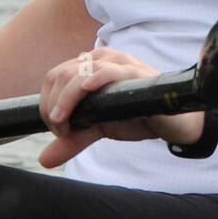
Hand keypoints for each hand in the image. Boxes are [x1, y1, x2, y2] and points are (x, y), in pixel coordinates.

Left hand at [38, 48, 203, 168]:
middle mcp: (103, 59)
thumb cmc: (136, 117)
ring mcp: (120, 64)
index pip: (54, 77)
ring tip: (67, 125)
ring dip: (65, 101)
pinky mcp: (137, 74)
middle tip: (63, 132)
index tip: (57, 130)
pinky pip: (109, 70)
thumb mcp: (98, 128)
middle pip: (60, 75)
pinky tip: (86, 92)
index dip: (46, 104)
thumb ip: (72, 139)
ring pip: (78, 73)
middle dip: (53, 107)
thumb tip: (43, 159)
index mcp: (90, 66)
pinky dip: (92, 80)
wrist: (174, 123)